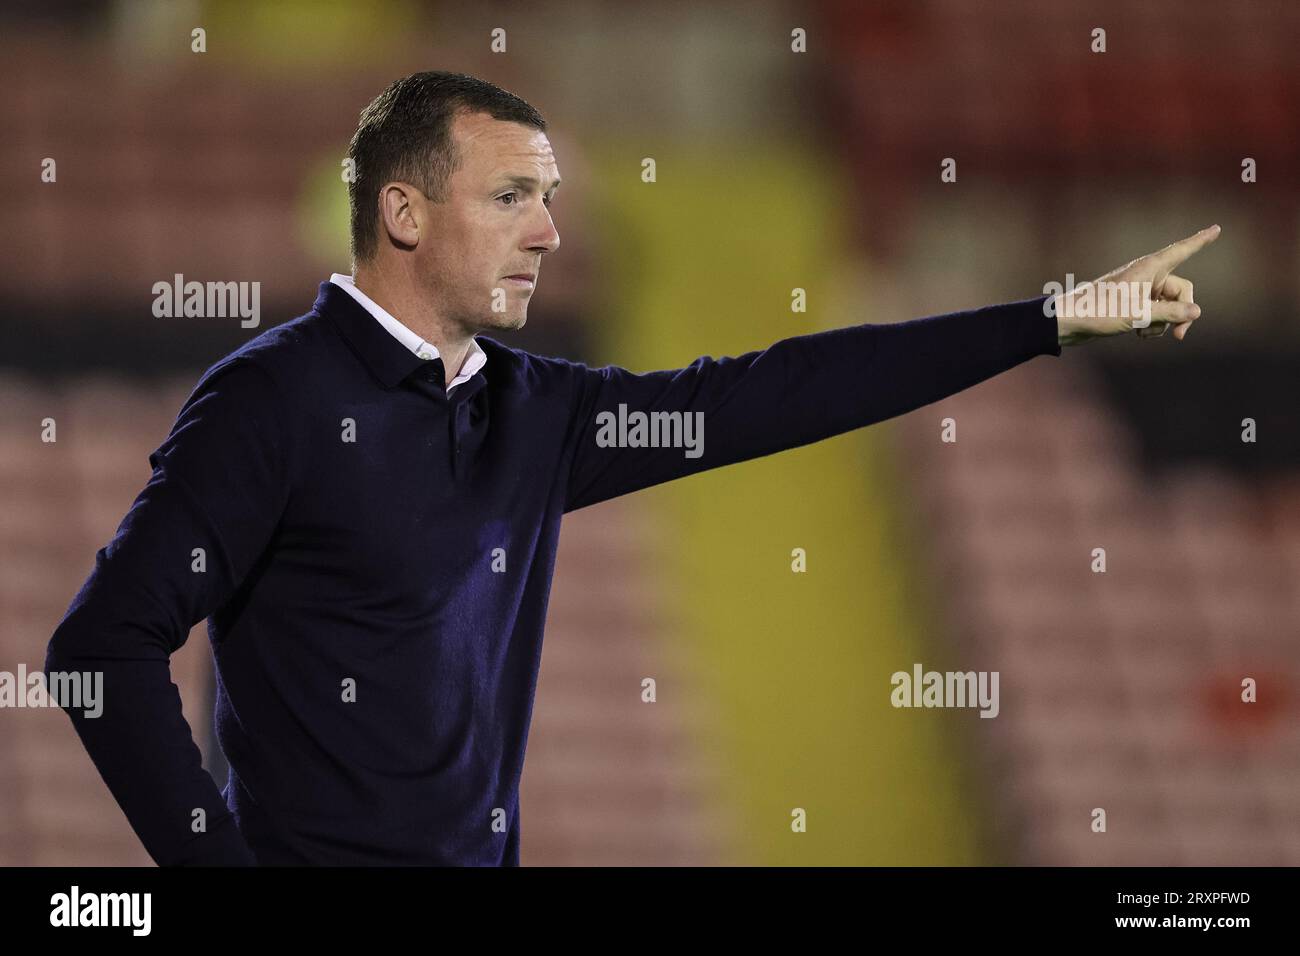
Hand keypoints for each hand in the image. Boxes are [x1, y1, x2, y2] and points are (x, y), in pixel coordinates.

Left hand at [1052, 224, 1220, 346]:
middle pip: (1182, 290)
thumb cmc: (1100, 311)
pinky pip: (1156, 313)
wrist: (1069, 321)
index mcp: (1150, 267)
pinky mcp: (1133, 304)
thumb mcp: (1139, 314)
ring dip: (1164, 322)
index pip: (1182, 250)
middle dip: (1183, 312)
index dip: (1201, 240)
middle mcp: (1147, 275)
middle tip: (1179, 335)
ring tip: (1145, 333)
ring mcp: (1140, 290)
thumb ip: (1171, 312)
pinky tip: (1138, 334)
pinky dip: (1153, 324)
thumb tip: (1197, 311)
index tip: (1217, 228)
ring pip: (1170, 305)